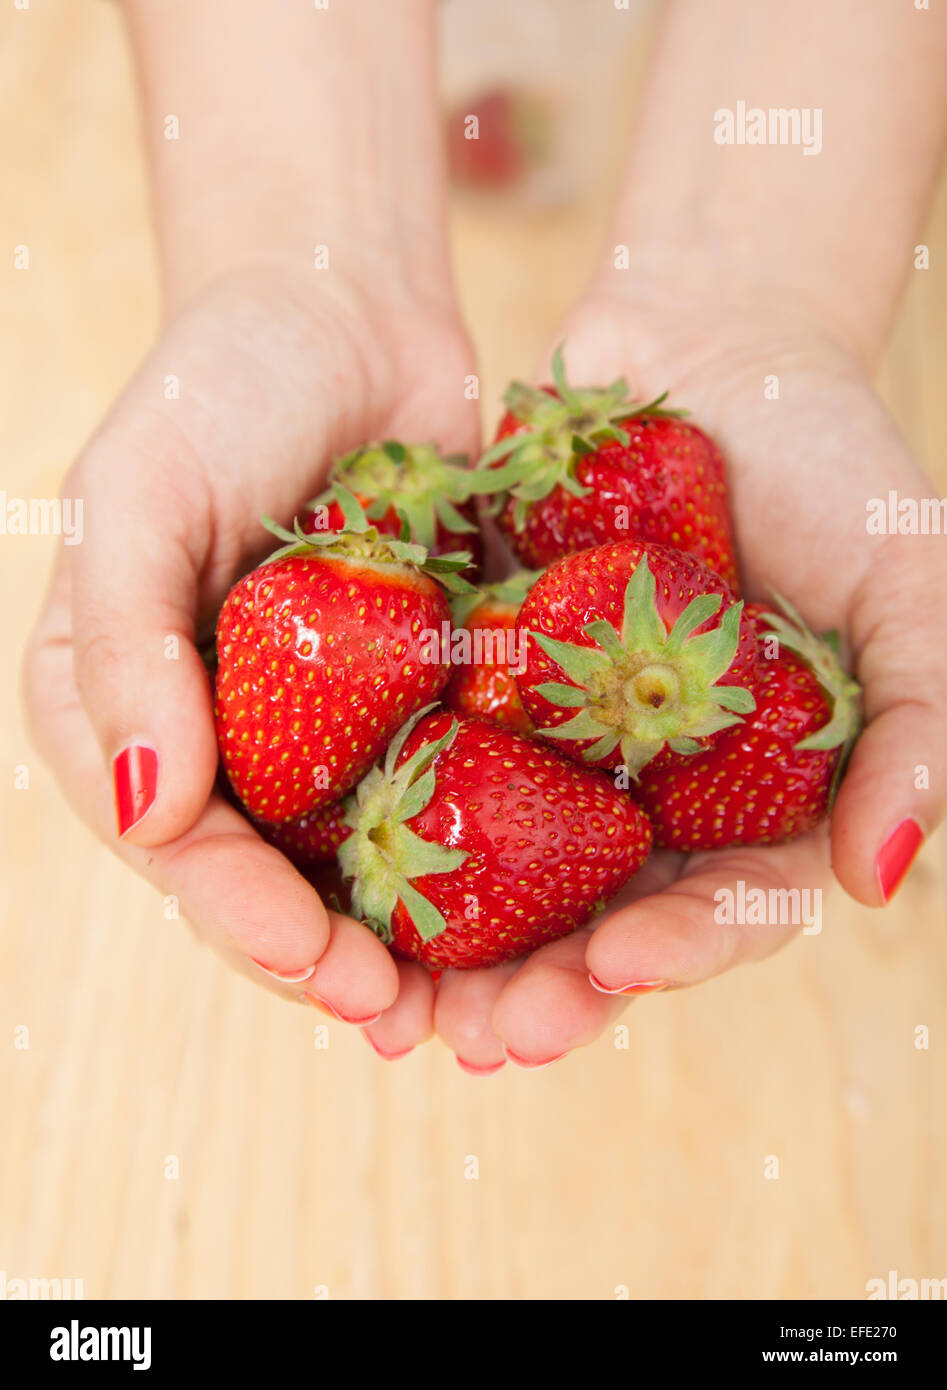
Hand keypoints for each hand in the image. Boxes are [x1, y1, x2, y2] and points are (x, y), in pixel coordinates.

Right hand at [25, 262, 478, 1025]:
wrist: (341, 310)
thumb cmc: (215, 387)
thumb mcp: (138, 497)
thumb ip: (123, 650)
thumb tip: (140, 814)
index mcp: (139, 712)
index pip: (181, 844)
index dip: (241, 915)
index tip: (315, 960)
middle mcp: (232, 738)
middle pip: (279, 879)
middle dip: (338, 959)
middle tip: (409, 1020)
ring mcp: (332, 725)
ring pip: (375, 860)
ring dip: (424, 943)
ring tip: (484, 1010)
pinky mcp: (425, 695)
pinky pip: (459, 785)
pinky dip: (498, 850)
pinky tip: (550, 907)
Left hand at [424, 288, 946, 1070]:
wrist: (715, 341)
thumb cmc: (838, 465)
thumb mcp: (911, 589)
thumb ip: (924, 730)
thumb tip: (880, 882)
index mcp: (759, 793)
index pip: (725, 903)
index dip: (679, 949)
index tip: (617, 967)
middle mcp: (656, 785)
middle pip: (602, 913)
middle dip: (549, 984)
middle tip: (489, 1037)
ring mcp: (567, 736)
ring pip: (506, 862)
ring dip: (459, 940)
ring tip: (400, 995)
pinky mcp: (488, 678)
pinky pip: (435, 753)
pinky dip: (397, 809)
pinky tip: (343, 859)